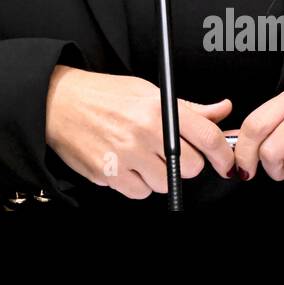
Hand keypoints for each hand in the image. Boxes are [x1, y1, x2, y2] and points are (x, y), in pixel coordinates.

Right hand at [45, 65, 236, 198]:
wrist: (57, 103)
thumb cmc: (102, 95)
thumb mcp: (146, 91)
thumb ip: (188, 108)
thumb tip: (222, 110)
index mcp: (157, 107)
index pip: (207, 137)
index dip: (223, 154)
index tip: (227, 162)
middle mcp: (144, 131)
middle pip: (192, 167)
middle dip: (187, 163)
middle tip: (170, 151)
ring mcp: (125, 155)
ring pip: (165, 183)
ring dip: (159, 174)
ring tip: (139, 153)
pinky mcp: (109, 175)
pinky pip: (139, 193)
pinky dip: (136, 183)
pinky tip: (124, 163)